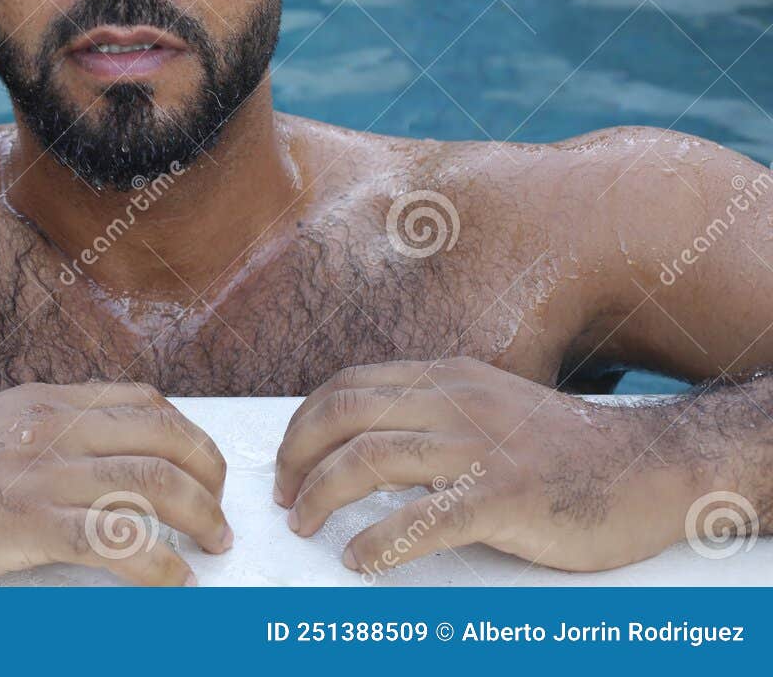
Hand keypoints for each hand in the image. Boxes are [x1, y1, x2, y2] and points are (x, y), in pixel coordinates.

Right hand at [0, 381, 230, 585]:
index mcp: (43, 404)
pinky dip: (157, 562)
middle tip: (221, 513)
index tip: (202, 465)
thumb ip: (31, 433)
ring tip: (213, 545)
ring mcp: (42, 474)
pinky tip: (173, 579)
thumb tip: (71, 458)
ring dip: (199, 516)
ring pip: (152, 482)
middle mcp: (53, 429)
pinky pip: (115, 540)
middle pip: (163, 438)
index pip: (141, 401)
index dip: (187, 433)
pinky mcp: (28, 522)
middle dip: (210, 475)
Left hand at [273, 357, 696, 576]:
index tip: (286, 458)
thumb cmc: (567, 451)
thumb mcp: (490, 406)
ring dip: (323, 495)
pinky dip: (380, 540)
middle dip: (297, 455)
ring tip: (306, 526)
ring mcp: (480, 446)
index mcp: (447, 378)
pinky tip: (361, 558)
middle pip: (345, 414)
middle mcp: (456, 401)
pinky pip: (423, 517)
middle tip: (283, 496)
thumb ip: (433, 413)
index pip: (349, 385)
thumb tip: (365, 440)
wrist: (652, 468)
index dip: (304, 421)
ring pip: (371, 459)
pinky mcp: (504, 496)